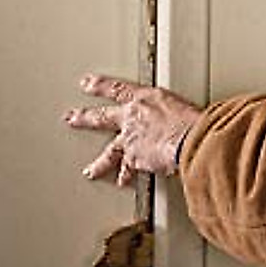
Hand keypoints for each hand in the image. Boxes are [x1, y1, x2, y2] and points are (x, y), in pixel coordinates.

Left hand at [63, 74, 202, 186]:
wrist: (191, 138)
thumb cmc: (195, 121)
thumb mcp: (184, 106)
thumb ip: (176, 112)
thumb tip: (184, 117)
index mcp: (146, 98)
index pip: (117, 88)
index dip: (100, 85)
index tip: (86, 83)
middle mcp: (133, 117)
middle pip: (102, 117)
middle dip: (84, 117)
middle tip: (70, 117)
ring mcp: (131, 140)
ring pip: (109, 153)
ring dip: (98, 164)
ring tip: (89, 171)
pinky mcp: (134, 160)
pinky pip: (127, 171)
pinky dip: (125, 178)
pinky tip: (120, 183)